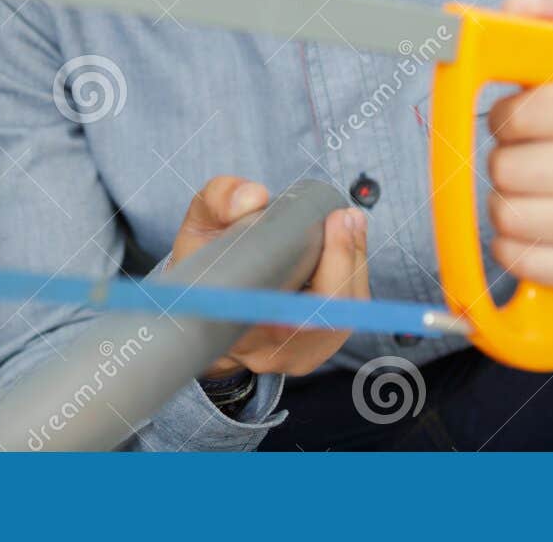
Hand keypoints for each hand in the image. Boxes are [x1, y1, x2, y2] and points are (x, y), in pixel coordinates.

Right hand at [168, 176, 368, 377]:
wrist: (206, 304)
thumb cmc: (203, 265)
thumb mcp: (198, 226)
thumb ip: (218, 200)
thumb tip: (254, 196)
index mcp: (239, 328)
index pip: (293, 312)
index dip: (326, 267)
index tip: (333, 221)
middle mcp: (271, 352)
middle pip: (330, 312)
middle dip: (346, 257)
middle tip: (345, 214)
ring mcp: (297, 356)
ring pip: (345, 313)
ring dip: (354, 263)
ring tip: (350, 222)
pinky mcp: (316, 350)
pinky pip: (347, 314)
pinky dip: (353, 275)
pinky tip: (351, 244)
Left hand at [485, 0, 552, 294]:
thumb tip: (515, 5)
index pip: (525, 112)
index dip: (504, 116)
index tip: (515, 119)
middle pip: (512, 171)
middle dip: (502, 163)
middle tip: (522, 159)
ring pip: (515, 219)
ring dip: (504, 206)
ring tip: (527, 193)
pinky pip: (532, 263)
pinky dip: (515, 248)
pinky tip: (531, 229)